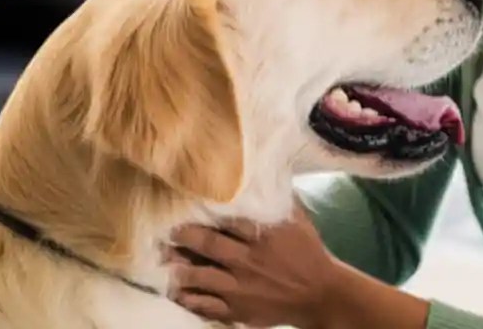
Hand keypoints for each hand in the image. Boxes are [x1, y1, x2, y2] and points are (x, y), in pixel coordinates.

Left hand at [166, 207, 336, 327]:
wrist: (320, 294)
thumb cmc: (308, 252)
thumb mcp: (299, 221)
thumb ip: (279, 200)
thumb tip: (265, 172)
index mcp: (264, 236)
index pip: (228, 220)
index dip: (203, 211)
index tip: (184, 205)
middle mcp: (249, 261)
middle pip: (208, 245)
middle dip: (183, 236)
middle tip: (165, 231)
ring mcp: (241, 288)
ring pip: (200, 277)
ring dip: (178, 269)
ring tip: (162, 261)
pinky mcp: (239, 310)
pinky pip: (206, 305)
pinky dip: (189, 299)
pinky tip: (176, 291)